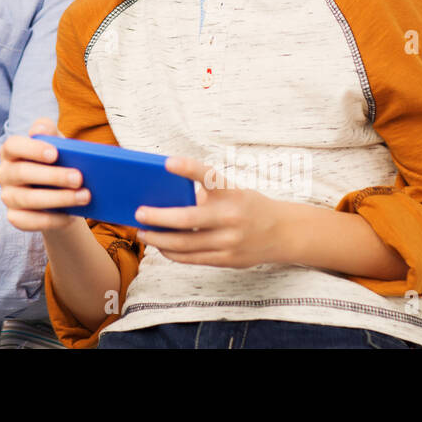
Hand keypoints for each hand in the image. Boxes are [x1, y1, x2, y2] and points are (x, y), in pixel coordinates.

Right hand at [0, 118, 87, 233]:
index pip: (13, 146)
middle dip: (52, 176)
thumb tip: (40, 130)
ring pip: (27, 199)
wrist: (59, 196)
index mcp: (11, 151)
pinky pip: (29, 221)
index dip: (32, 149)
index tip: (55, 154)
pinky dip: (52, 219)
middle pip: (22, 173)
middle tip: (79, 178)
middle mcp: (5, 173)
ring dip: (58, 198)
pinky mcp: (14, 217)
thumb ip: (50, 132)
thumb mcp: (56, 145)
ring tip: (83, 196)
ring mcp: (7, 196)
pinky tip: (70, 215)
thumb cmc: (57, 164)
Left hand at [134, 156, 288, 268]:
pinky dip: (173, 253)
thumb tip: (163, 196)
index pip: (210, 176)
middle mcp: (232, 216)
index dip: (188, 168)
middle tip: (139, 213)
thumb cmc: (247, 205)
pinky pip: (192, 258)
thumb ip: (205, 192)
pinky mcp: (228, 260)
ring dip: (159, 239)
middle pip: (187, 218)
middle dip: (158, 217)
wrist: (282, 232)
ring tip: (143, 233)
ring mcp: (230, 241)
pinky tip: (161, 247)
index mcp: (232, 192)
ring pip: (185, 243)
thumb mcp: (232, 191)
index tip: (167, 162)